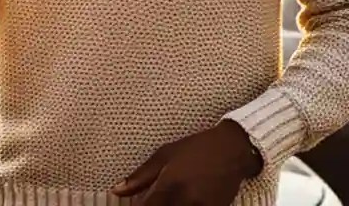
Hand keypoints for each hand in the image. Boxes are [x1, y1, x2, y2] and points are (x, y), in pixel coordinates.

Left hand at [112, 120, 261, 205]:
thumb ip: (139, 177)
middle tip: (151, 201)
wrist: (233, 150)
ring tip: (169, 199)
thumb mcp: (164, 156)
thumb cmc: (196, 149)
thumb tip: (116, 190)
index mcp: (170, 185)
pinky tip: (181, 202)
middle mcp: (186, 200)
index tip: (135, 205)